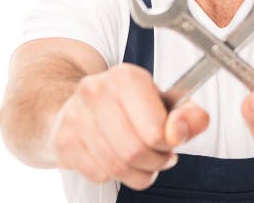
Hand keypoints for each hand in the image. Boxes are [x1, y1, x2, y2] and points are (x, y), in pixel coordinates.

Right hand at [47, 63, 208, 189]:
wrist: (81, 104)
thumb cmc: (129, 104)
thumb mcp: (167, 101)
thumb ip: (189, 116)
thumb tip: (180, 131)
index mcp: (127, 77)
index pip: (155, 130)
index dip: (168, 144)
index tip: (169, 141)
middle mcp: (96, 91)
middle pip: (135, 152)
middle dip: (155, 162)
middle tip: (160, 156)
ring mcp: (75, 117)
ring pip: (117, 167)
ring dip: (137, 173)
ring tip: (144, 161)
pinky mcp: (63, 141)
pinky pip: (98, 175)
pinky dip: (114, 176)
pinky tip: (118, 159)